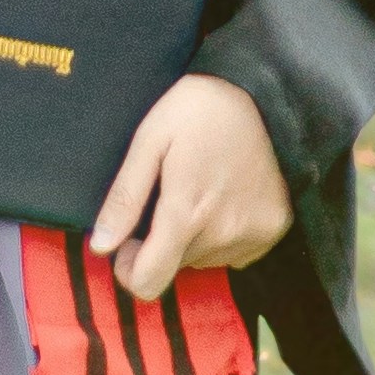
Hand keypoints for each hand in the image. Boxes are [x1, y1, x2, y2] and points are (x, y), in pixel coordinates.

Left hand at [88, 70, 292, 302]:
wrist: (266, 93)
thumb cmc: (199, 109)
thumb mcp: (150, 141)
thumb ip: (125, 198)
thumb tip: (100, 246)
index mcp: (186, 212)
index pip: (148, 282)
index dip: (129, 269)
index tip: (130, 241)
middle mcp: (222, 233)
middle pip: (175, 267)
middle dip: (162, 243)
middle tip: (168, 197)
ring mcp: (253, 234)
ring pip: (203, 259)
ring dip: (193, 237)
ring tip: (200, 189)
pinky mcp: (274, 229)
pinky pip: (235, 252)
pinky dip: (223, 234)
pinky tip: (225, 198)